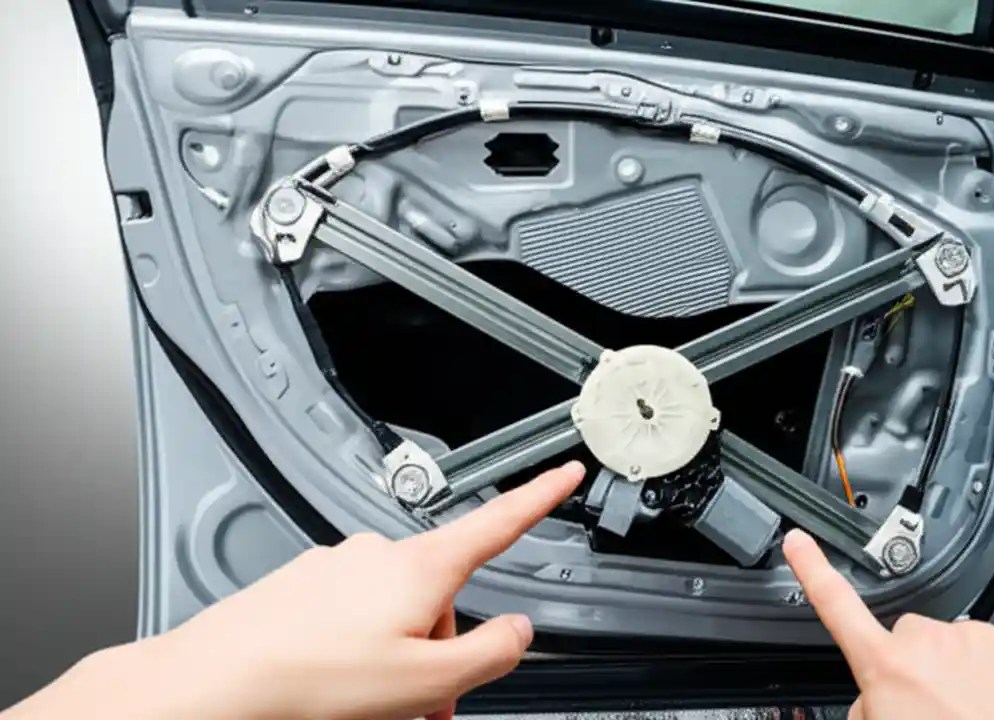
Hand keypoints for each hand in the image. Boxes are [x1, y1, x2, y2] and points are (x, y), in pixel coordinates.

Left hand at [5, 461, 585, 719]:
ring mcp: (338, 567)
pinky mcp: (303, 586)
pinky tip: (338, 687)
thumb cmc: (312, 680)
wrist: (215, 684)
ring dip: (398, 657)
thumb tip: (518, 632)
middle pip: (441, 596)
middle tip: (424, 705)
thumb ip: (488, 653)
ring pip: (394, 611)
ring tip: (374, 705)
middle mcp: (380, 555)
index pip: (499, 522)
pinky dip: (359, 651)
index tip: (566, 471)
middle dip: (441, 649)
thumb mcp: (425, 683)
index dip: (540, 496)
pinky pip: (352, 614)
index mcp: (421, 569)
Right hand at [782, 529, 993, 719]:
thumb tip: (873, 702)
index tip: (798, 543)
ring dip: (966, 677)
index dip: (814, 572)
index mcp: (890, 668)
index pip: (839, 608)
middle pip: (912, 640)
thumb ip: (868, 710)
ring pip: (961, 650)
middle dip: (919, 668)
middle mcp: (933, 642)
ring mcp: (983, 639)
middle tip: (936, 710)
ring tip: (979, 716)